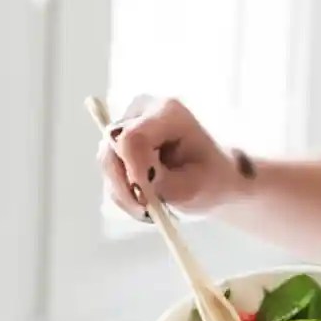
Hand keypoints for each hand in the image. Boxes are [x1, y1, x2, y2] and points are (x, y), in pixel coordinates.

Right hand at [97, 95, 244, 219]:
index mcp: (168, 113)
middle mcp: (142, 111)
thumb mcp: (193, 188)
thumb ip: (161, 183)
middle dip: (125, 185)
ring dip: (124, 192)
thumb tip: (133, 182)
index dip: (132, 170)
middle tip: (146, 210)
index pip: (133, 137)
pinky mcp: (118, 142)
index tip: (147, 199)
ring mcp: (127, 124)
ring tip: (150, 207)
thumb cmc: (211, 179)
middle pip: (113, 147)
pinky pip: (109, 170)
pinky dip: (123, 191)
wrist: (213, 177)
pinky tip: (144, 199)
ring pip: (107, 161)